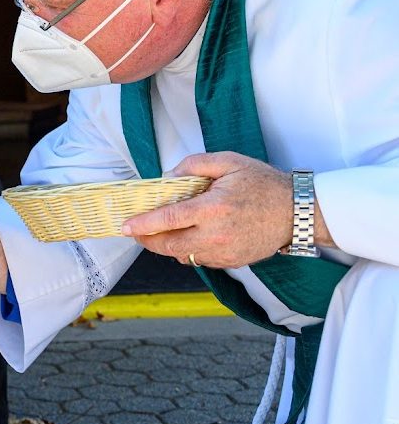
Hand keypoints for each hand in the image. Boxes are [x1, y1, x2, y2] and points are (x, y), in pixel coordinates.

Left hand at [121, 152, 294, 268]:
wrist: (298, 212)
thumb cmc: (264, 184)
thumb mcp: (229, 162)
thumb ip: (194, 165)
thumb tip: (168, 177)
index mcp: (212, 209)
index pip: (168, 220)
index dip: (143, 224)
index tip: (126, 226)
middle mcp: (216, 235)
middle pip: (169, 246)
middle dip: (148, 240)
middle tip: (136, 231)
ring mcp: (224, 253)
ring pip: (182, 256)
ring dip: (166, 247)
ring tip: (158, 233)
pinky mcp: (231, 262)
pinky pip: (200, 261)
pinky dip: (187, 251)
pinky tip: (186, 237)